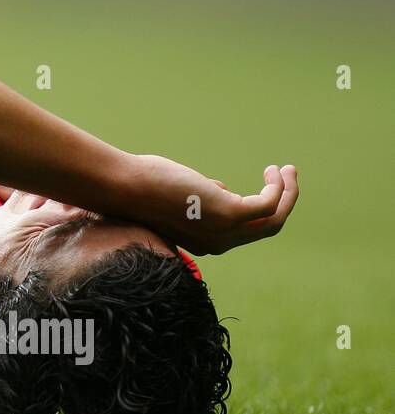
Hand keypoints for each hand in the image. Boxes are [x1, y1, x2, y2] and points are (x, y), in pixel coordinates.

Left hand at [126, 155, 299, 255]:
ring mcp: (224, 231)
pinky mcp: (230, 214)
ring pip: (273, 219)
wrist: (125, 188)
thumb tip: (218, 188)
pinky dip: (279, 188)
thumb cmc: (143, 187)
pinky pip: (269, 204)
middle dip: (282, 203)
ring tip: (287, 170)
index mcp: (204, 241)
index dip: (257, 208)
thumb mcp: (180, 196)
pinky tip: (276, 170)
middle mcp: (217, 243)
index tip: (264, 185)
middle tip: (286, 177)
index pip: (243, 233)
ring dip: (287, 194)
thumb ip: (201, 197)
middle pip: (266, 229)